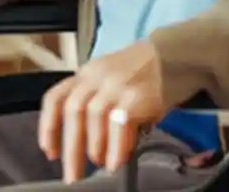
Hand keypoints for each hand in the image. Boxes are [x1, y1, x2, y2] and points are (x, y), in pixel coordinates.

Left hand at [38, 40, 166, 181]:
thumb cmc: (148, 72)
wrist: (180, 54)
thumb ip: (98, 101)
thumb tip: (89, 141)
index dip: (48, 127)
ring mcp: (118, 84)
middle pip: (74, 112)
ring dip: (94, 147)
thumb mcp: (114, 78)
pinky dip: (115, 146)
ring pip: (93, 118)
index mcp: (89, 72)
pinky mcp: (137, 95)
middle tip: (73, 174)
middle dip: (71, 148)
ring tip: (100, 163)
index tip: (50, 152)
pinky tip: (117, 159)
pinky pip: (119, 124)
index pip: (56, 97)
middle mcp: (99, 75)